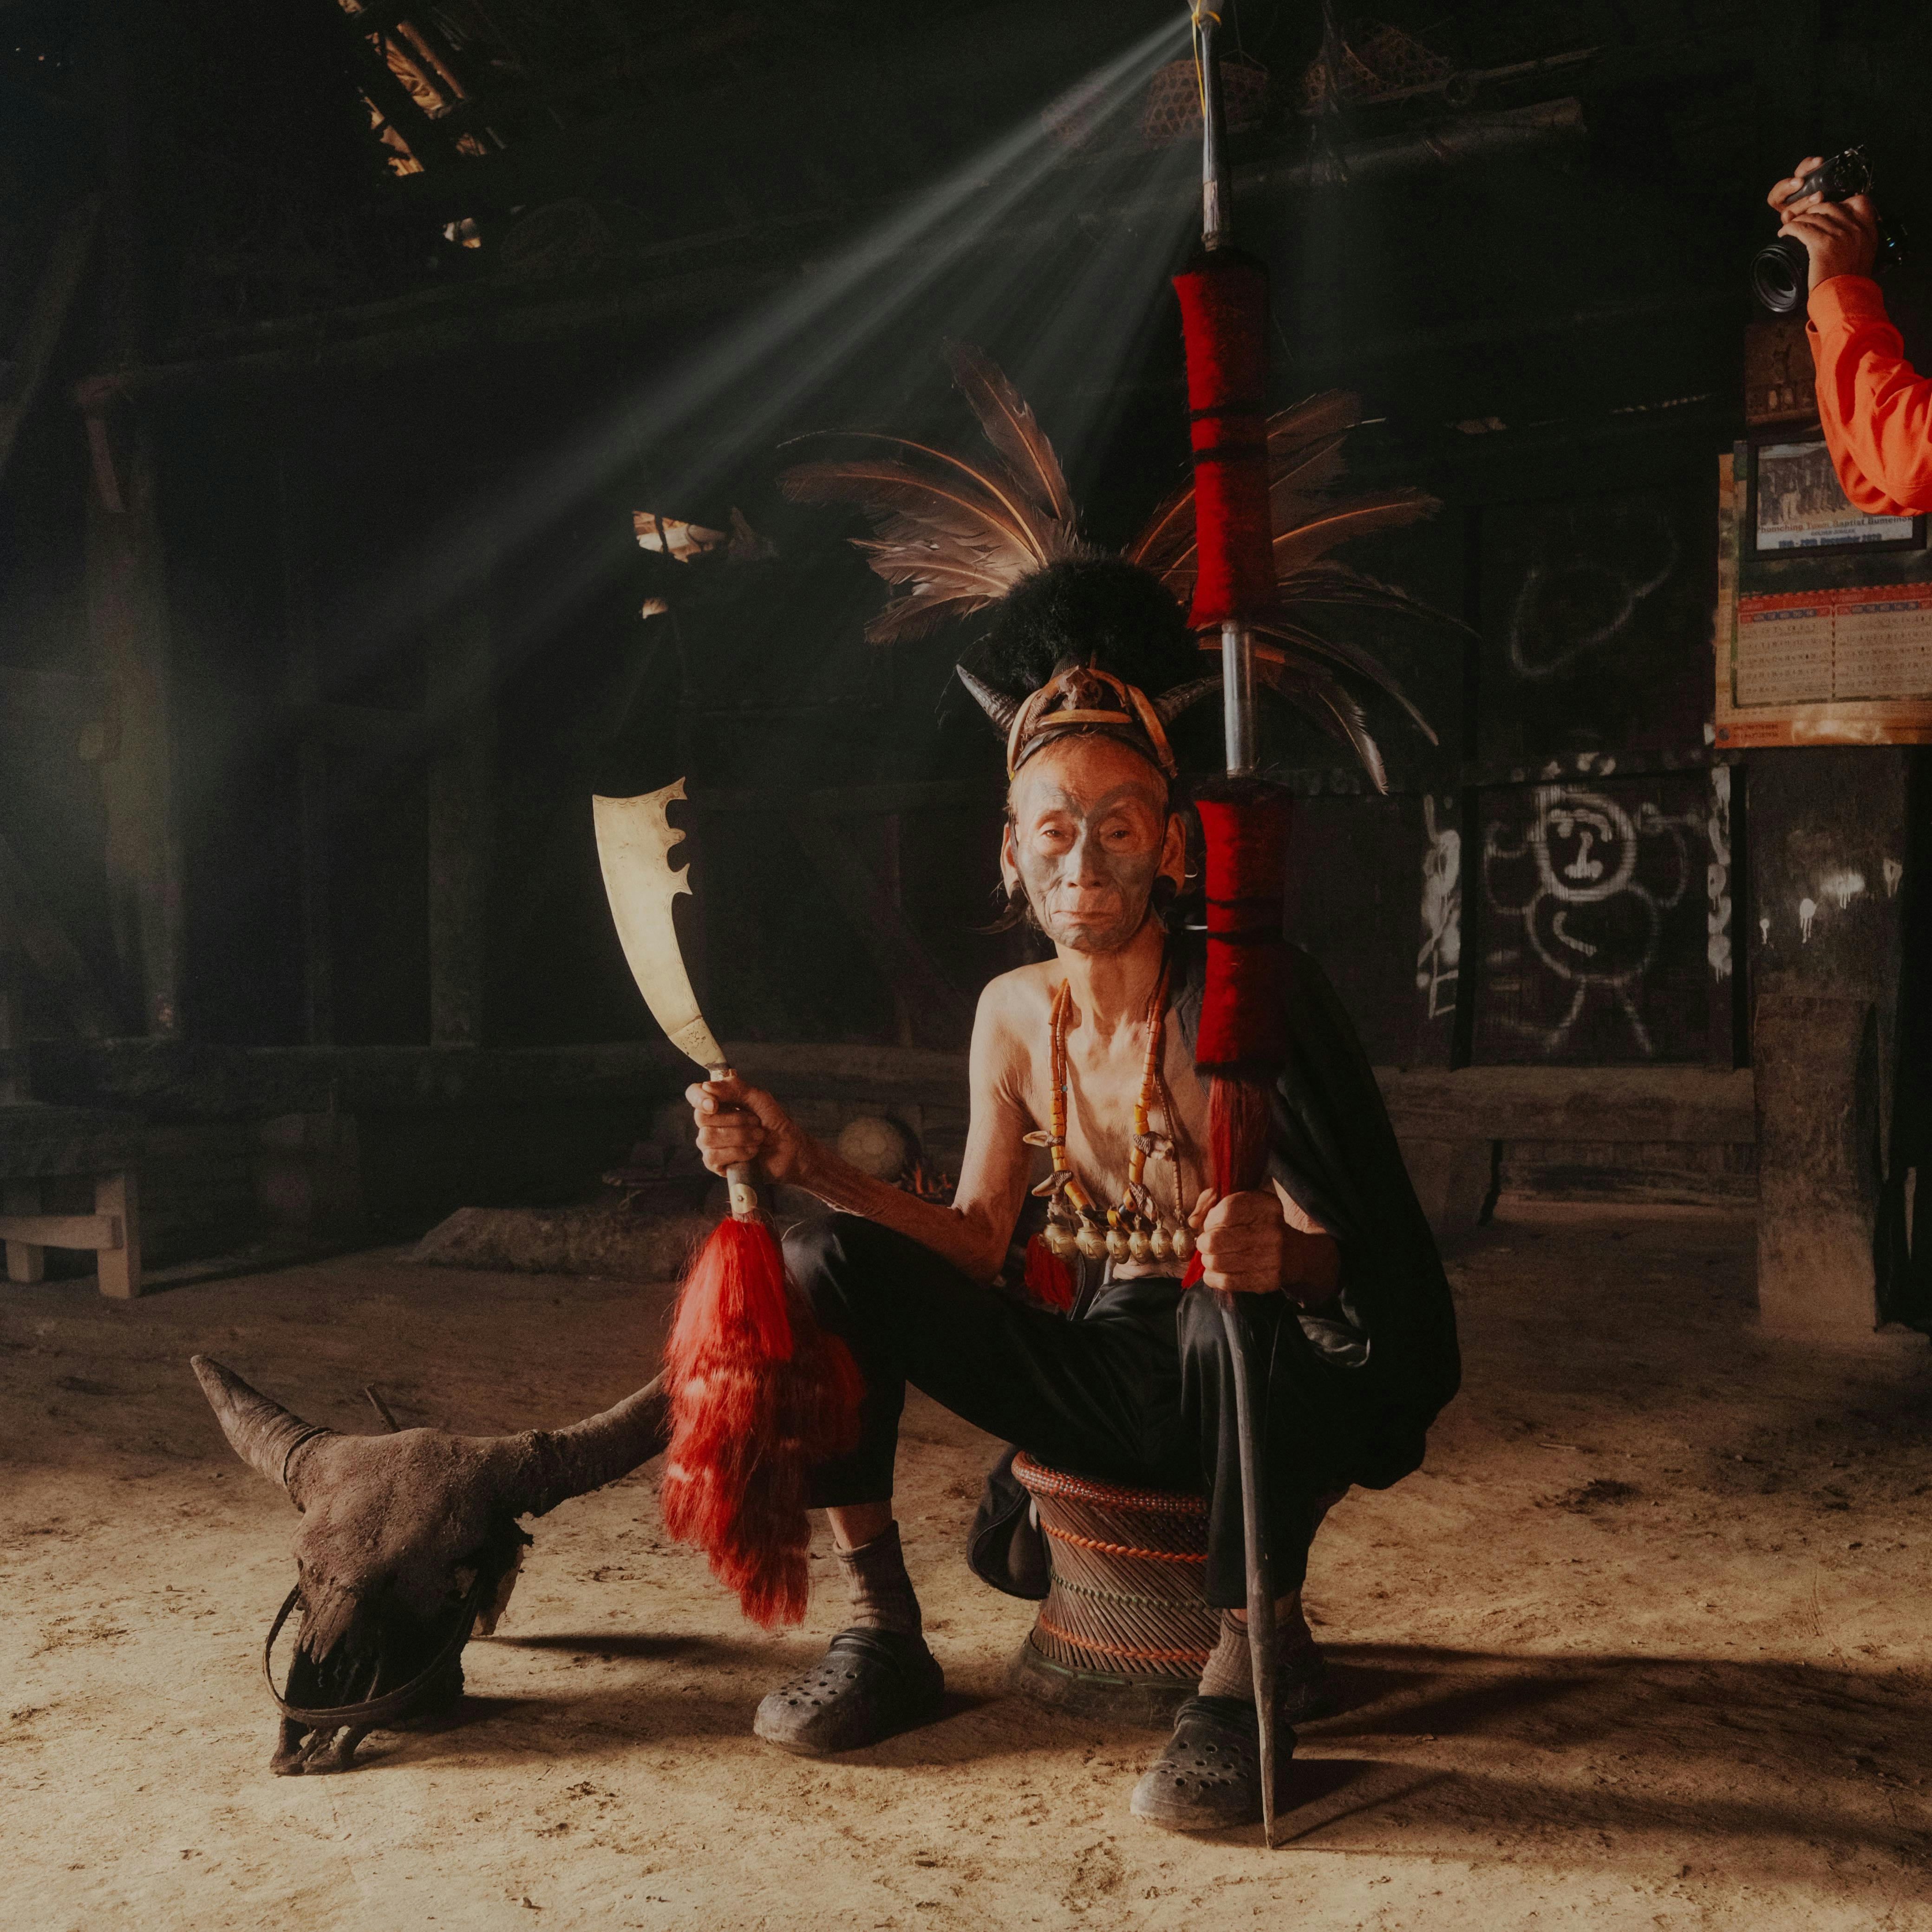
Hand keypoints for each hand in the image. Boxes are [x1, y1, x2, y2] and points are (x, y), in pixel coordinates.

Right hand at [685, 1077, 807, 1184]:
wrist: (789, 1149)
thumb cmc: (774, 1122)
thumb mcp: (758, 1098)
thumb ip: (734, 1088)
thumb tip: (707, 1087)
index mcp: (718, 1103)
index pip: (694, 1094)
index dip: (699, 1098)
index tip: (714, 1104)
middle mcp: (710, 1122)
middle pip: (701, 1117)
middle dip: (734, 1119)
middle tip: (755, 1122)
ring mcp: (711, 1144)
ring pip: (708, 1137)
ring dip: (740, 1136)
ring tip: (758, 1137)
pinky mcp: (716, 1164)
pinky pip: (713, 1156)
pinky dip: (737, 1152)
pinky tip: (752, 1151)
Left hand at [1188, 1188, 1340, 1299]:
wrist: (1293, 1254)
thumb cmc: (1258, 1225)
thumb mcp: (1242, 1204)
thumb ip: (1211, 1204)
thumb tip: (1193, 1221)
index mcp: (1265, 1205)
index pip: (1225, 1210)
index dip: (1210, 1220)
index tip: (1211, 1224)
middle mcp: (1270, 1231)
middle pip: (1215, 1240)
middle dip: (1204, 1243)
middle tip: (1208, 1244)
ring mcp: (1270, 1258)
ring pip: (1216, 1262)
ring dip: (1208, 1261)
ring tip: (1214, 1257)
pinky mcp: (1266, 1280)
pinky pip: (1225, 1282)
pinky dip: (1212, 1278)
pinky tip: (1215, 1272)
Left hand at [1768, 156, 1879, 288]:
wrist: (1847, 298)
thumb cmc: (1851, 282)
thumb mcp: (1863, 255)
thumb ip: (1856, 239)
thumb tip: (1838, 228)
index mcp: (1869, 229)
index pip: (1860, 201)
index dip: (1841, 203)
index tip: (1829, 213)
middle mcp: (1856, 228)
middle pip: (1831, 206)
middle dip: (1814, 211)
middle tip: (1804, 220)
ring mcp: (1839, 234)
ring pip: (1814, 216)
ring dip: (1799, 220)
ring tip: (1792, 228)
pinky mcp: (1822, 243)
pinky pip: (1800, 227)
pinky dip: (1789, 228)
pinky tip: (1784, 233)